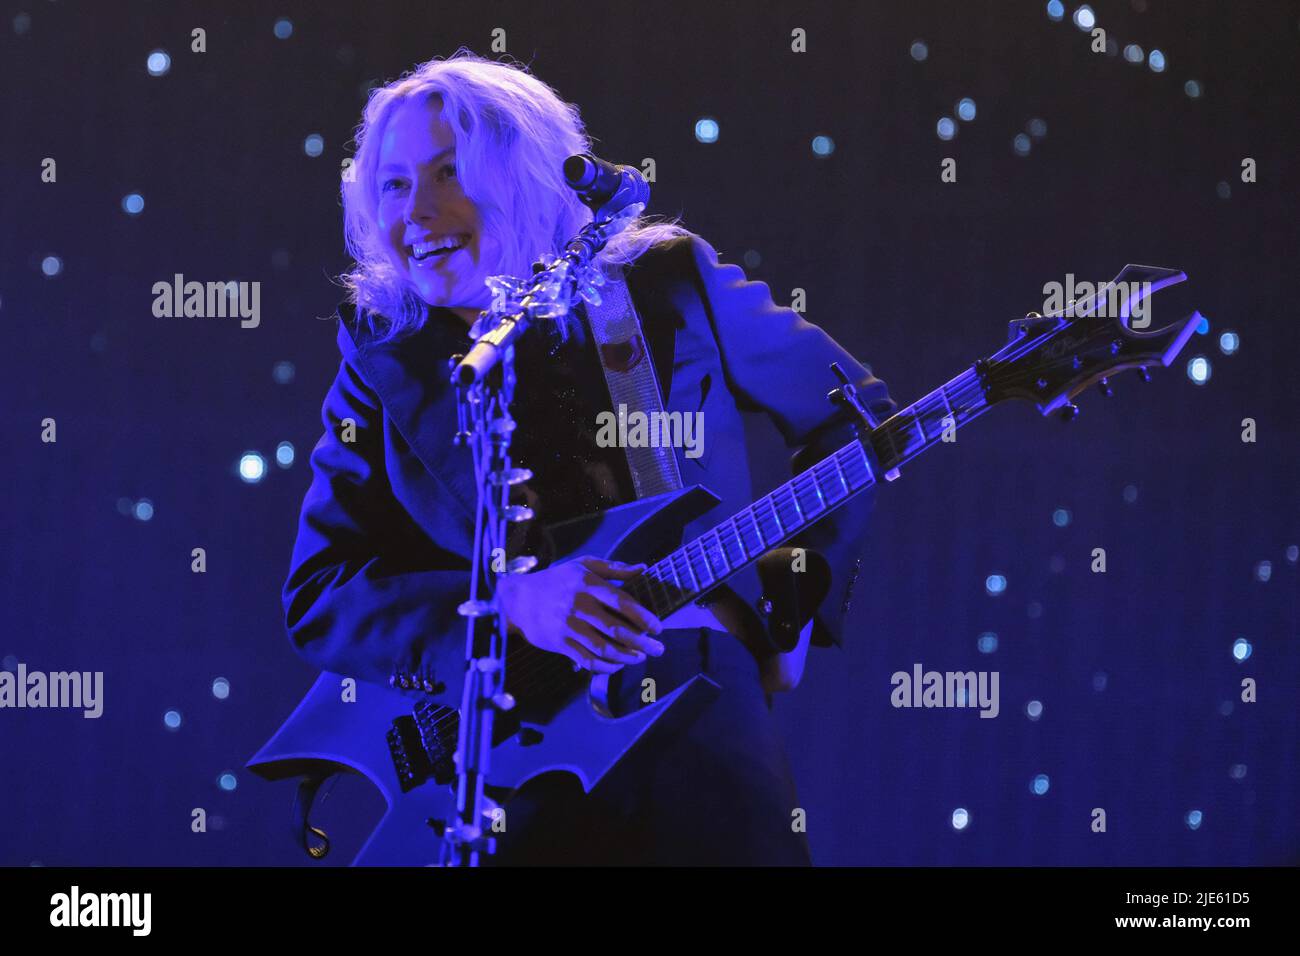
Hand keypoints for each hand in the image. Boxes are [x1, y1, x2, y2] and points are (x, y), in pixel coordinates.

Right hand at [496, 556, 664, 673]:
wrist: (518, 599)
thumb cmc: (556, 580)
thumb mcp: (583, 565)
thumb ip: (614, 568)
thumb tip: (642, 568)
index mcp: (587, 584)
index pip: (622, 602)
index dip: (643, 617)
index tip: (658, 628)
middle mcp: (579, 606)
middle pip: (616, 629)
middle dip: (642, 642)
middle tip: (659, 650)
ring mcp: (568, 627)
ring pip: (603, 648)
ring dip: (626, 657)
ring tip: (641, 658)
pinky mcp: (560, 644)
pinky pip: (586, 659)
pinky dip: (604, 666)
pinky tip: (617, 666)